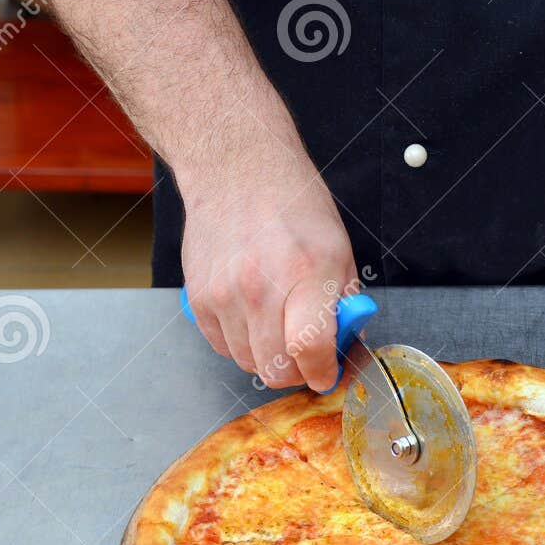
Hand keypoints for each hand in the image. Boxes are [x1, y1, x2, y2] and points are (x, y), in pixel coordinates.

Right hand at [178, 121, 355, 391]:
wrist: (236, 170)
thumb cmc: (292, 204)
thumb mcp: (338, 248)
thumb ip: (343, 303)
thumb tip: (346, 348)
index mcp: (306, 272)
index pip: (310, 348)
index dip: (322, 373)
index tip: (328, 375)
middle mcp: (260, 287)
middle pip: (275, 368)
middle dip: (297, 372)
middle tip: (306, 357)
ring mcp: (224, 294)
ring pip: (248, 362)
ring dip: (267, 357)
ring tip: (277, 326)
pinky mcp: (199, 298)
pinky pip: (222, 346)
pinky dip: (240, 343)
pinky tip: (252, 316)